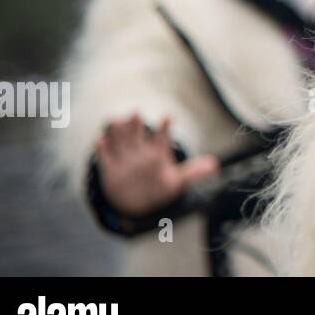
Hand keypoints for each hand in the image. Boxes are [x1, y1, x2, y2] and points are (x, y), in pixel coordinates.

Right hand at [95, 114, 218, 216]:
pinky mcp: (110, 171)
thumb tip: (214, 165)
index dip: (165, 127)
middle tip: (135, 112)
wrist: (135, 201)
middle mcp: (140, 152)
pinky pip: (106, 159)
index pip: (162, 138)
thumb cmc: (158, 187)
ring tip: (115, 121)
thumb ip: (192, 173)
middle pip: (137, 135)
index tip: (168, 117)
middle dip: (136, 124)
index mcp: (157, 153)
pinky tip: (100, 141)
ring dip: (117, 133)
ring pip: (120, 142)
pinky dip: (103, 151)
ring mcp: (125, 160)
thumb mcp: (176, 182)